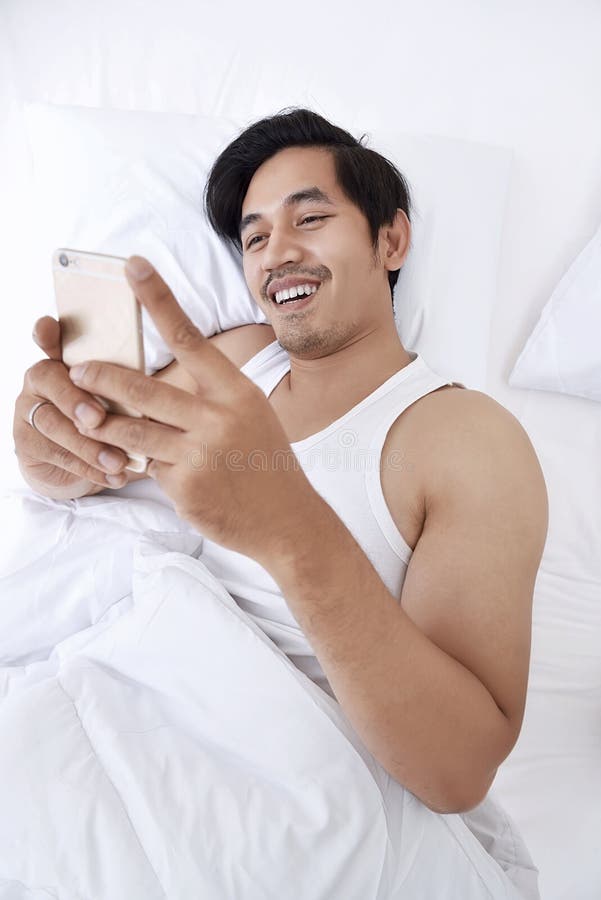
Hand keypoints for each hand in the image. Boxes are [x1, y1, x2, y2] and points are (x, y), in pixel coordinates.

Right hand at [13, 316, 130, 497]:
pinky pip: (54, 454)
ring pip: (51, 423)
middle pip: (48, 378)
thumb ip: (140, 382)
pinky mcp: (26, 443)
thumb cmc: (118, 419)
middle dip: (74, 399)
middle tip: (97, 418)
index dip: (46, 332)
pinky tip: (113, 476)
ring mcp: (29, 409)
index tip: (47, 328)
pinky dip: (87, 467)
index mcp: (66, 356)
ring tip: (117, 461)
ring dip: (86, 443)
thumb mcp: (131, 398)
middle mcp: (42, 377)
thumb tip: (184, 368)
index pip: (50, 336)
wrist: (89, 464)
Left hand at [69, 256, 320, 563]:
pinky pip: (149, 468)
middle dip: (101, 378)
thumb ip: (209, 398)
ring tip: (89, 419)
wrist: (287, 521)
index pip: (189, 336)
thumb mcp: (250, 415)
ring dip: (103, 425)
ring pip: (132, 431)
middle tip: (76, 372)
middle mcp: (218, 418)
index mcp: (236, 392)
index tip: (133, 267)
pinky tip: (169, 474)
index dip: (158, 299)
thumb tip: (155, 386)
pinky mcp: (185, 487)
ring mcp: (200, 454)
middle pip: (142, 388)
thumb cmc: (264, 462)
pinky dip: (148, 467)